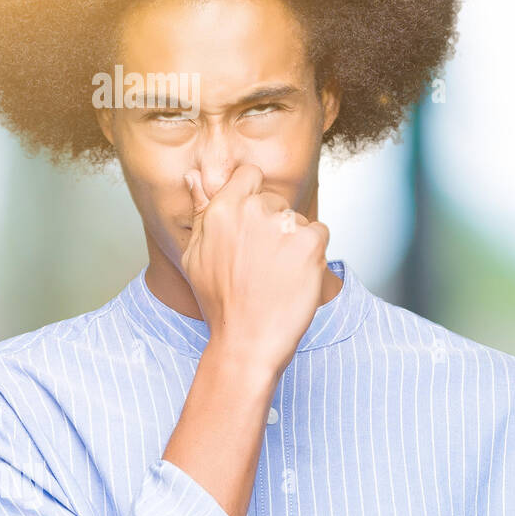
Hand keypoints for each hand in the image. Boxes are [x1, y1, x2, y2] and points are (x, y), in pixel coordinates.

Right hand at [180, 163, 329, 376]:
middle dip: (274, 226)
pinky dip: (313, 253)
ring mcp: (283, 225)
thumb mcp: (195, 255)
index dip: (254, 195)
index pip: (250, 175)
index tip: (255, 222)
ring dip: (294, 241)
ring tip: (277, 274)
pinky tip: (295, 276)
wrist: (247, 341)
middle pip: (276, 201)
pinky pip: (319, 233)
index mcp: (222, 210)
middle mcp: (252, 211)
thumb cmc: (221, 302)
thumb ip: (201, 211)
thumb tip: (194, 175)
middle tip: (263, 263)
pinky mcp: (309, 242)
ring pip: (298, 220)